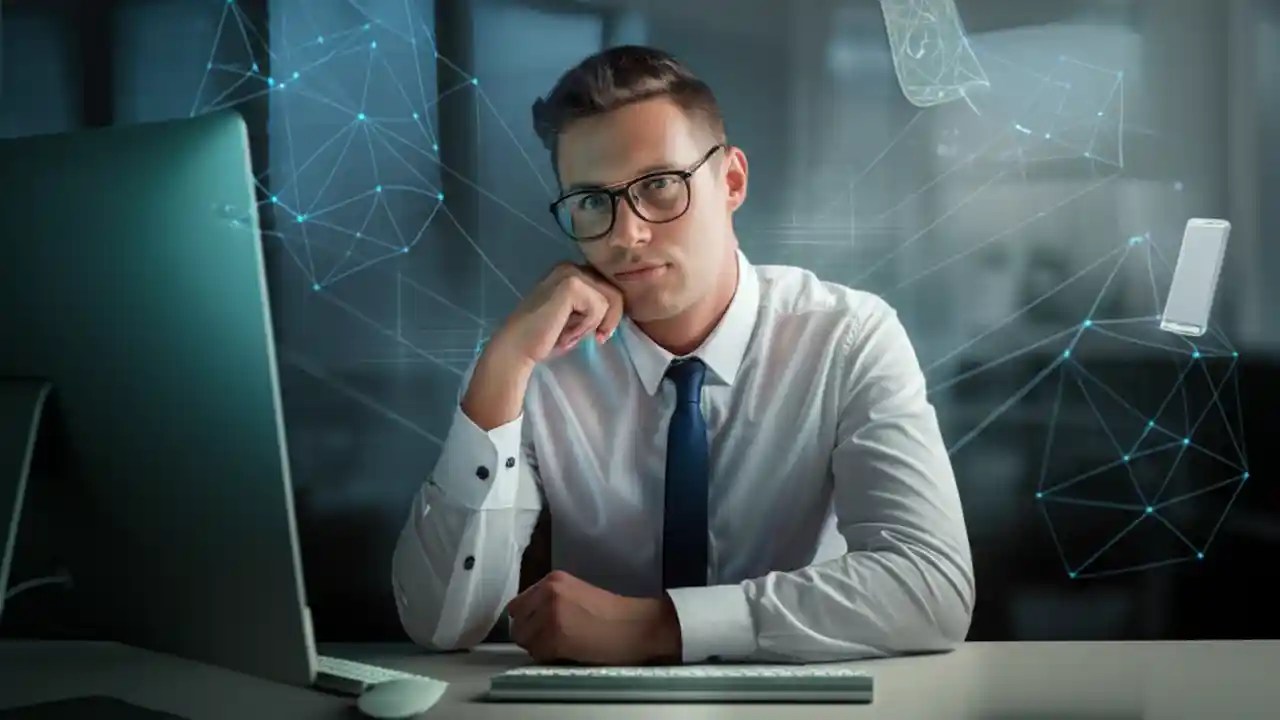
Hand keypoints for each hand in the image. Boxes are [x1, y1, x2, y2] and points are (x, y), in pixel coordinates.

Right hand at [489, 263, 624, 365]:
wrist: (517, 347)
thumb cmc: (546, 337)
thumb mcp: (578, 317)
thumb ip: (596, 307)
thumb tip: (623, 308)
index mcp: (573, 271)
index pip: (610, 289)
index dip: (610, 314)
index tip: (598, 335)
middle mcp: (572, 266)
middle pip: (615, 293)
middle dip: (606, 321)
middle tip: (586, 337)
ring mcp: (570, 272)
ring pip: (610, 300)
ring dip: (593, 324)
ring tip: (570, 333)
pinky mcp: (571, 284)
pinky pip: (599, 308)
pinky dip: (586, 326)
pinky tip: (565, 332)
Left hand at [506, 570, 681, 665]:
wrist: (634, 625)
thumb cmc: (611, 613)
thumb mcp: (575, 594)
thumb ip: (550, 600)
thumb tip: (527, 620)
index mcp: (552, 579)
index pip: (517, 604)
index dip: (526, 619)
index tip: (537, 627)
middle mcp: (547, 593)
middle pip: (517, 622)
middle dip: (529, 633)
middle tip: (550, 640)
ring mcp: (549, 615)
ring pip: (524, 639)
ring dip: (537, 647)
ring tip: (560, 646)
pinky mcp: (554, 637)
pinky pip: (536, 653)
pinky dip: (546, 656)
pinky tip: (566, 652)